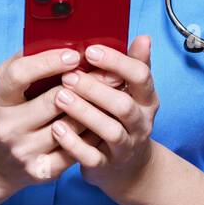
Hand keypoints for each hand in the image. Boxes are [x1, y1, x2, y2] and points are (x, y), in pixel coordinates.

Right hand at [0, 47, 98, 193]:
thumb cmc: (7, 116)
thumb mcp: (4, 87)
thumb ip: (22, 63)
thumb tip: (52, 40)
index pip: (20, 75)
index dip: (47, 62)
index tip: (73, 55)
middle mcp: (7, 127)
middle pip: (53, 100)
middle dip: (85, 84)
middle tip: (111, 72)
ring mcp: (24, 151)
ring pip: (71, 125)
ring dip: (94, 108)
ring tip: (114, 93)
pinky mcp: (41, 170)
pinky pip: (76, 150)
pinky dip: (92, 134)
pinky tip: (103, 121)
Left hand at [48, 35, 158, 195]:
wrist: (127, 167)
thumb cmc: (122, 117)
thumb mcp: (132, 92)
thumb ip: (133, 65)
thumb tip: (143, 36)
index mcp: (146, 99)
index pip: (141, 76)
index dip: (117, 62)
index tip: (90, 51)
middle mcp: (140, 123)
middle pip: (124, 105)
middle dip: (95, 89)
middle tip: (68, 76)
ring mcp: (125, 146)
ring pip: (110, 131)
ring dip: (84, 113)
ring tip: (60, 97)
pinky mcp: (107, 166)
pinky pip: (93, 157)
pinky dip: (74, 144)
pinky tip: (56, 129)